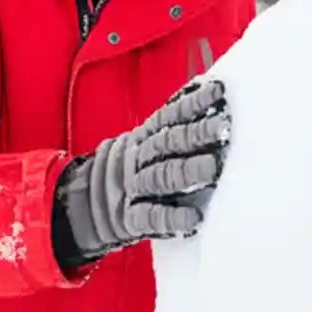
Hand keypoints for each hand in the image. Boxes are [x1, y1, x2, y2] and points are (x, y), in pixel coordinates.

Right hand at [52, 79, 229, 269]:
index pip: (170, 116)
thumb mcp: (147, 144)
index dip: (193, 103)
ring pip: (161, 176)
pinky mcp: (132, 218)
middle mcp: (139, 158)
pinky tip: (193, 218)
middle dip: (196, 134)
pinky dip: (171, 217)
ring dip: (187, 170)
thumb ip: (175, 129)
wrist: (89, 204)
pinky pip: (150, 216)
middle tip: (222, 128)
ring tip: (212, 168)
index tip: (219, 93)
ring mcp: (134, 187)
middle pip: (168, 143)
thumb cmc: (137, 171)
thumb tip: (216, 101)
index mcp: (145, 137)